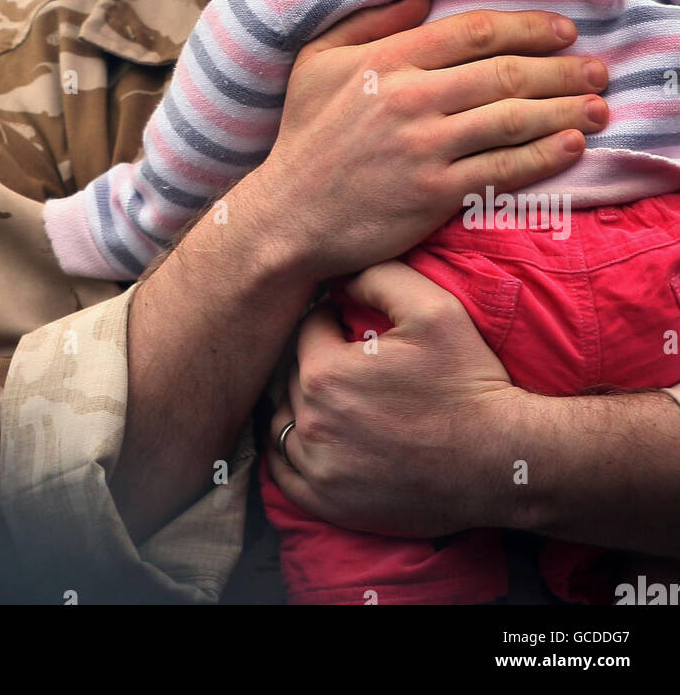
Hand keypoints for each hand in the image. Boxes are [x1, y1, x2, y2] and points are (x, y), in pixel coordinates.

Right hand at [249, 0, 608, 277]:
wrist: (289, 215)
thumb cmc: (304, 136)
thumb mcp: (317, 63)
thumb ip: (368, 22)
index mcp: (387, 60)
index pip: (475, 32)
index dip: (529, 27)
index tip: (563, 32)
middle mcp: (410, 97)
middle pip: (506, 72)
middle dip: (562, 68)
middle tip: (598, 70)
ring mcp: (425, 147)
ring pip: (513, 118)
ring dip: (565, 110)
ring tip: (598, 106)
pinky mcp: (435, 193)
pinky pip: (504, 168)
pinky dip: (545, 156)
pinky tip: (572, 145)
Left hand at [266, 260, 534, 535]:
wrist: (499, 461)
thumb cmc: (468, 383)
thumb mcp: (434, 308)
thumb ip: (380, 277)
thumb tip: (342, 277)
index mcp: (326, 372)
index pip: (306, 329)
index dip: (329, 320)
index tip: (350, 324)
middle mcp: (312, 422)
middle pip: (292, 375)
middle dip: (315, 360)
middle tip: (348, 359)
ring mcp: (318, 468)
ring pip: (283, 421)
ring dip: (300, 403)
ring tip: (333, 396)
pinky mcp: (329, 503)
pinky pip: (285, 473)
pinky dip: (291, 452)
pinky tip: (314, 438)